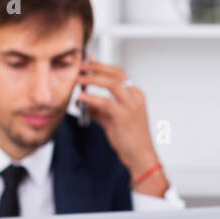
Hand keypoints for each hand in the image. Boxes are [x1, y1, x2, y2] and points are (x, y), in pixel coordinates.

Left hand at [74, 60, 166, 194]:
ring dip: (93, 78)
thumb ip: (98, 109)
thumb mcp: (112, 120)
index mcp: (135, 95)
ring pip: (112, 83)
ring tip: (78, 78)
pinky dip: (91, 97)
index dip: (101, 65)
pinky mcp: (124, 116)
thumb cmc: (129, 139)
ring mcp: (131, 105)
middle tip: (81, 65)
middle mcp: (135, 97)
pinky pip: (105, 102)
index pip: (118, 73)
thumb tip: (82, 101)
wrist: (140, 156)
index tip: (87, 62)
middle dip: (97, 66)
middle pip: (116, 73)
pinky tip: (81, 97)